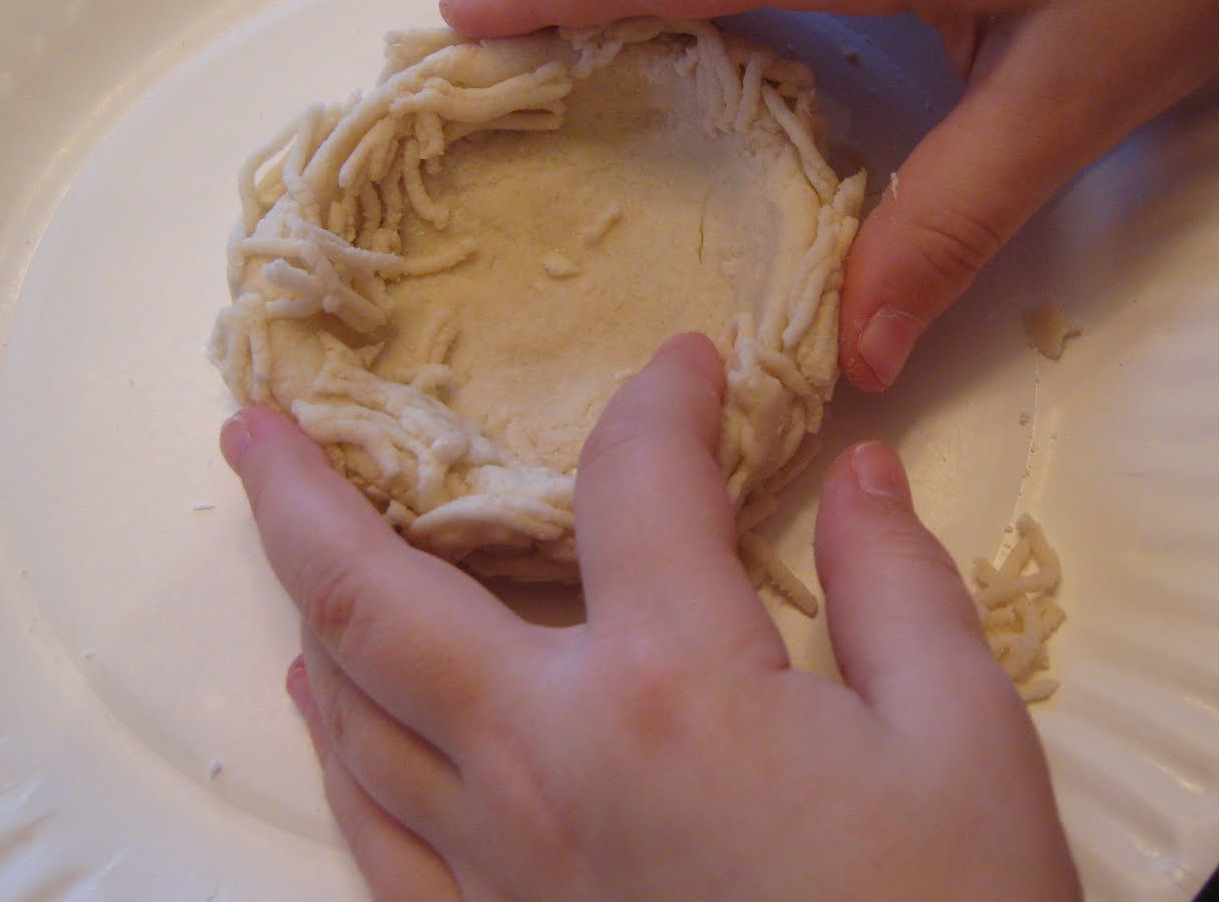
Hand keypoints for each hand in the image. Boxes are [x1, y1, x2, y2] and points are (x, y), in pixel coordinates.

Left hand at [223, 334, 1078, 901]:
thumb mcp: (964, 742)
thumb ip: (898, 587)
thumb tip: (861, 469)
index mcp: (669, 686)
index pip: (633, 485)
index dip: (663, 403)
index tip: (691, 366)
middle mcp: (546, 760)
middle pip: (376, 600)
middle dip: (302, 498)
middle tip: (254, 425)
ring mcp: (501, 863)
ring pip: (353, 712)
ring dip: (305, 604)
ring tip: (280, 533)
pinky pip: (375, 834)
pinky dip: (335, 749)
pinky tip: (323, 709)